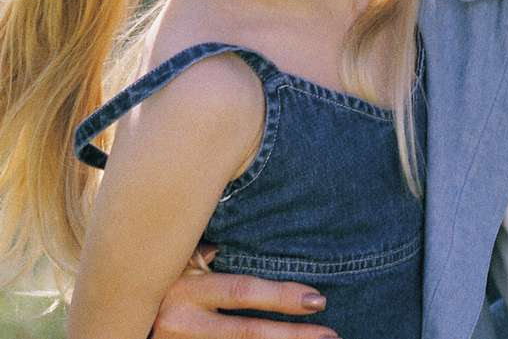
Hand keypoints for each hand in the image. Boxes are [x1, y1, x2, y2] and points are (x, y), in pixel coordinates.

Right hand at [151, 249, 333, 338]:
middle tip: (331, 335)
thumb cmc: (156, 279)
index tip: (319, 299)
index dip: (281, 297)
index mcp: (183, 290)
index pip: (242, 293)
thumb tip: (233, 240)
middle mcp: (181, 324)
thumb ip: (202, 252)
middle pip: (247, 333)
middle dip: (292, 336)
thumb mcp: (174, 261)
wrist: (114, 318)